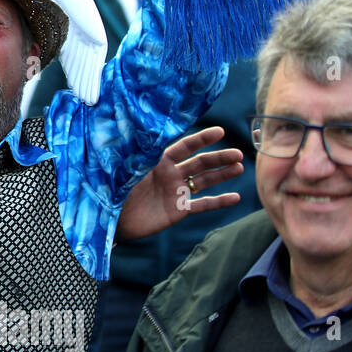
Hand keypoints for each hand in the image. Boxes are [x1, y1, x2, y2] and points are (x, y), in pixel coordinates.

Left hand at [115, 126, 244, 241]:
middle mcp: (171, 174)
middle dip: (219, 157)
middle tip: (238, 154)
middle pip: (199, 163)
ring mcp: (177, 191)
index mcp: (159, 161)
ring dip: (222, 174)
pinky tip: (236, 198)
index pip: (184, 147)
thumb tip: (151, 134)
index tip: (220, 131)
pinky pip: (202, 205)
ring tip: (240, 167)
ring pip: (205, 180)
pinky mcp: (179, 209)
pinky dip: (218, 202)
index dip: (202, 139)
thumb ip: (143, 155)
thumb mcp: (129, 170)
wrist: (112, 219)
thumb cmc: (116, 190)